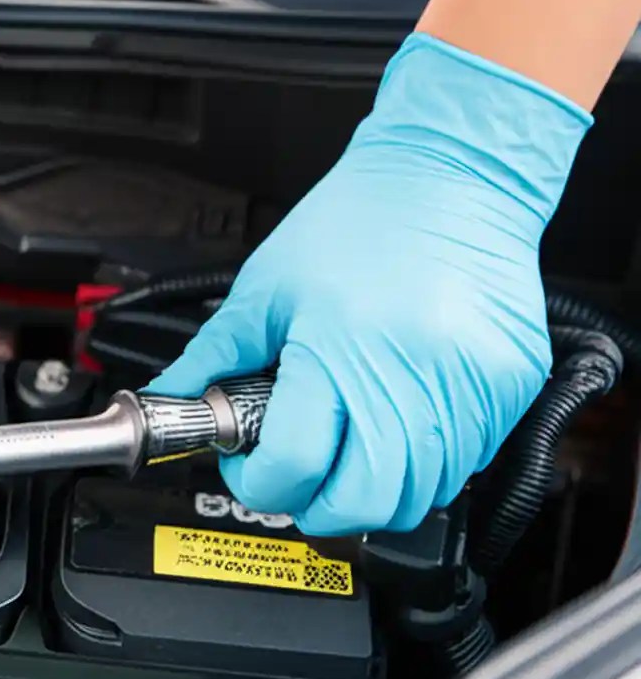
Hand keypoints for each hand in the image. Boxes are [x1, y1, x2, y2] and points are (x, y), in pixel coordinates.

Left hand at [147, 33, 592, 535]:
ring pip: (418, 498)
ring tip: (347, 442)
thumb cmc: (361, 218)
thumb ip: (214, 355)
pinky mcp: (506, 392)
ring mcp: (467, 391)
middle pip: (361, 505)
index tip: (249, 461)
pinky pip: (465, 465)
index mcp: (338, 352)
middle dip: (315, 504)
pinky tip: (397, 422)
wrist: (453, 173)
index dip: (258, 478)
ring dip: (371, 490)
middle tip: (296, 472)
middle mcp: (410, 379)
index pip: (295, 466)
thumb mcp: (266, 286)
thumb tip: (173, 397)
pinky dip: (422, 464)